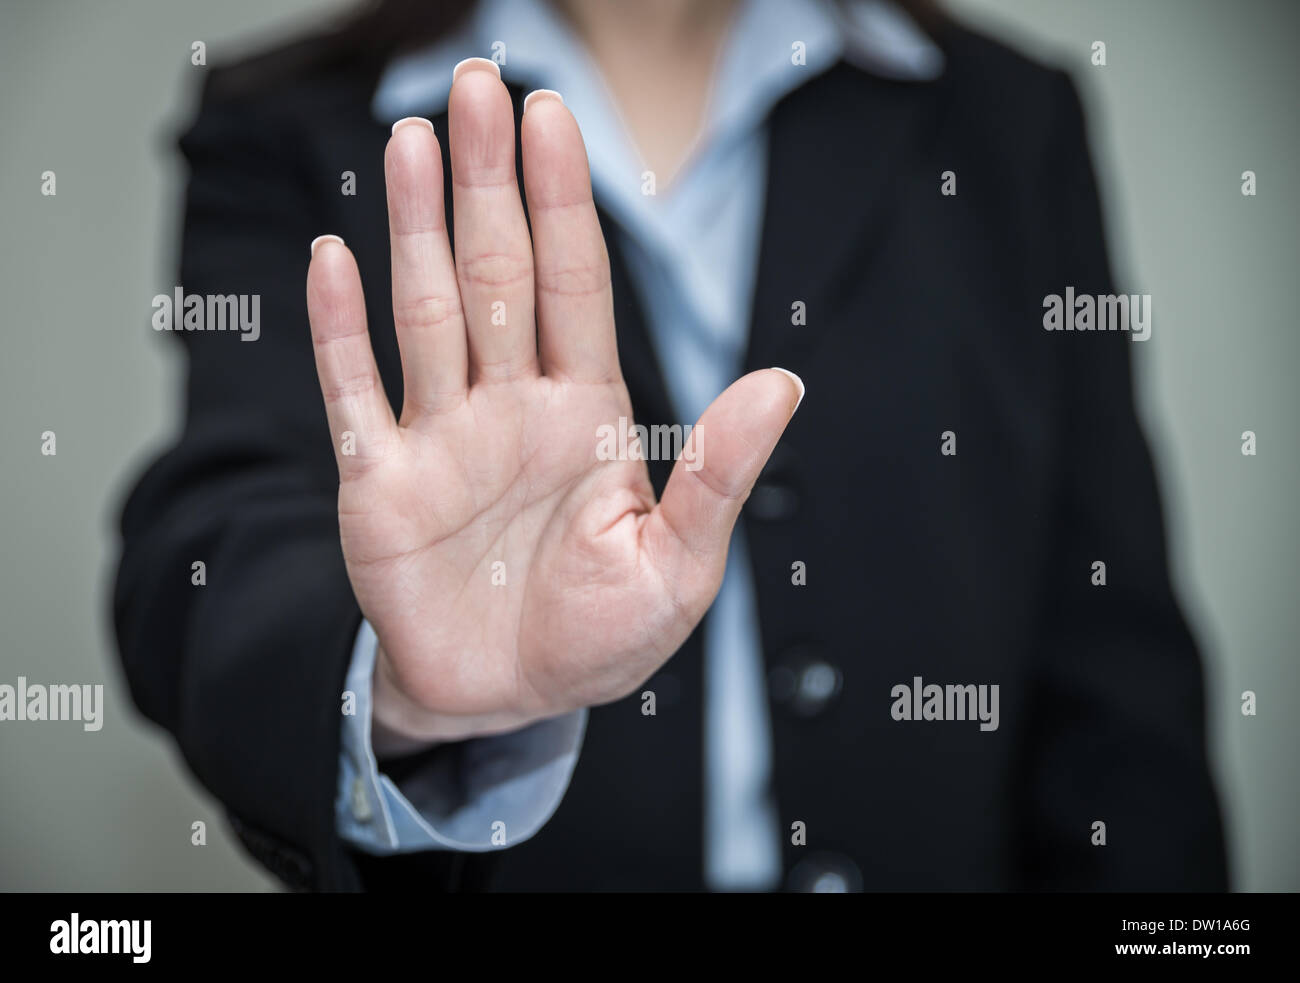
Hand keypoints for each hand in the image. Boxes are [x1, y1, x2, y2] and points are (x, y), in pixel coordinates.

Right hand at [305, 61, 801, 752]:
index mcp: (588, 415)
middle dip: (490, 183)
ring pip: (427, 311)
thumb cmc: (600, 637)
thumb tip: (783, 382)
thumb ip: (719, 475)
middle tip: (480, 86)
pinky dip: (339, 332)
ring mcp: (441, 438)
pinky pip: (355, 395)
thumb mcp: (678, 567)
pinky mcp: (379, 485)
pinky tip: (332, 259)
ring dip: (417, 229)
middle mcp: (511, 406)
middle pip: (498, 274)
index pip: (575, 286)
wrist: (509, 701)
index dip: (564, 203)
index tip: (554, 119)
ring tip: (415, 140)